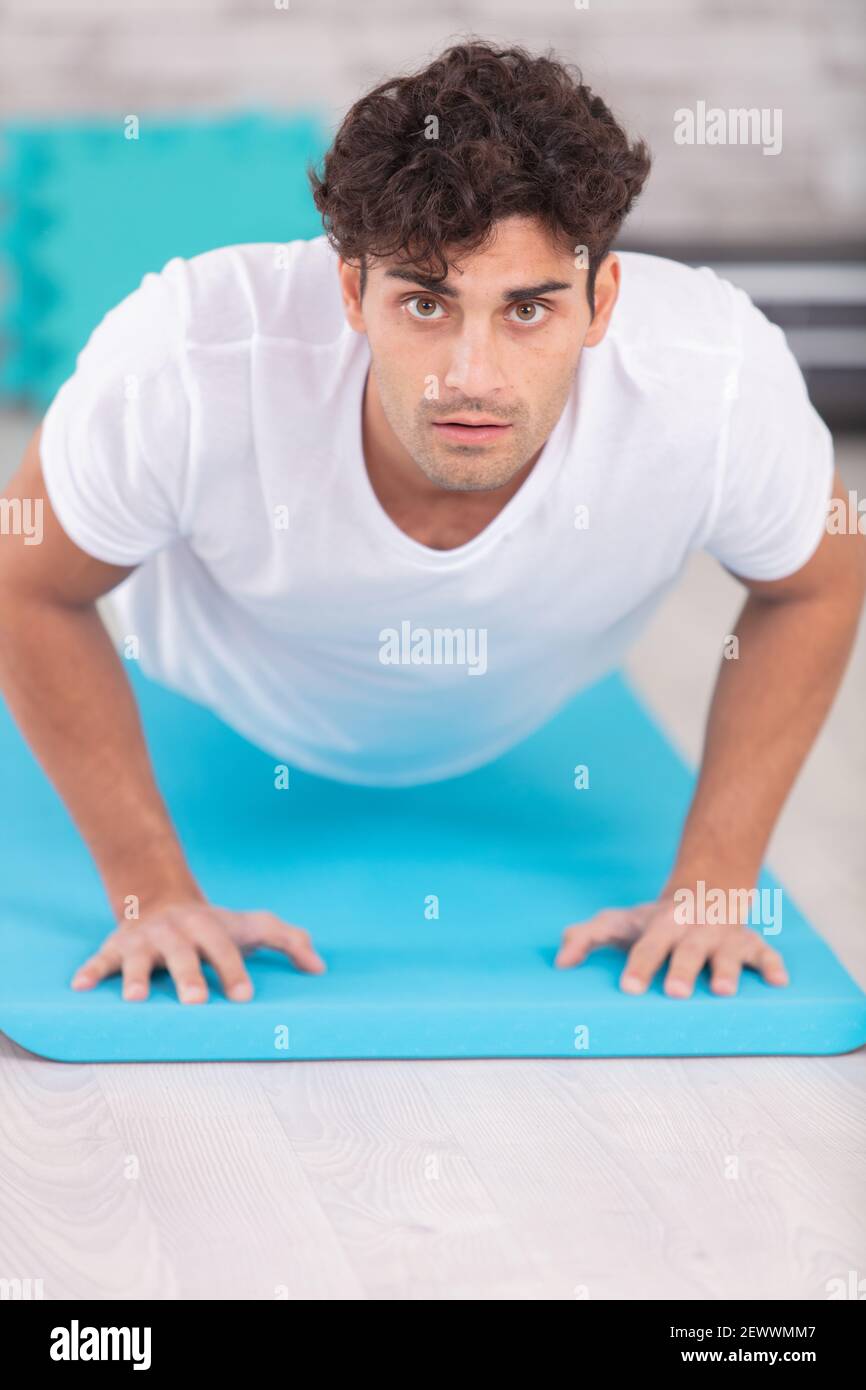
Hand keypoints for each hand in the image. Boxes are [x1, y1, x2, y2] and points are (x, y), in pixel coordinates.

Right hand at [70, 899, 325, 1002]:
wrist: (160, 898)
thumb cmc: (214, 926)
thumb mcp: (251, 926)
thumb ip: (288, 941)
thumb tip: (320, 968)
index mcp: (208, 929)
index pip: (224, 951)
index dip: (235, 972)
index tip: (244, 997)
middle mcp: (175, 933)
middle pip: (183, 956)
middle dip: (189, 978)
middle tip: (195, 1003)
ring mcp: (144, 941)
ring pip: (139, 959)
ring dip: (137, 978)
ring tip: (136, 999)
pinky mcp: (115, 948)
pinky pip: (100, 960)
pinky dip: (90, 972)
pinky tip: (79, 987)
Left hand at [554, 896, 788, 997]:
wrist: (703, 892)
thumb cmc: (653, 920)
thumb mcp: (618, 923)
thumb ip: (585, 938)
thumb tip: (559, 962)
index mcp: (661, 927)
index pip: (647, 947)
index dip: (639, 967)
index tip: (630, 988)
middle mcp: (694, 931)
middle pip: (688, 951)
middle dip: (683, 970)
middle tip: (677, 992)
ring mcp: (724, 938)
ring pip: (727, 953)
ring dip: (727, 971)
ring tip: (723, 991)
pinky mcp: (750, 944)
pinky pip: (765, 954)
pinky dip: (773, 966)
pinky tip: (780, 982)